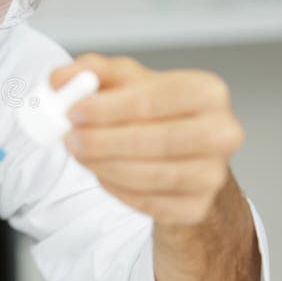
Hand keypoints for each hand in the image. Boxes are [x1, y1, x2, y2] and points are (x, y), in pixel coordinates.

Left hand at [51, 53, 244, 225]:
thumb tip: (59, 78)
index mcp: (207, 91)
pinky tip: (102, 173)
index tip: (73, 111)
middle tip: (69, 139)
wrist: (180, 155)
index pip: (153, 99)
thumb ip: (89, 72)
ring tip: (80, 154)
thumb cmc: (152, 112)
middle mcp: (222, 133)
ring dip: (104, 166)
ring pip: (150, 175)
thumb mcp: (121, 81)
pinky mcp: (197, 207)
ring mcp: (214, 174)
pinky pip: (148, 203)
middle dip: (103, 141)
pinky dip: (117, 189)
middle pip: (157, 141)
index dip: (108, 108)